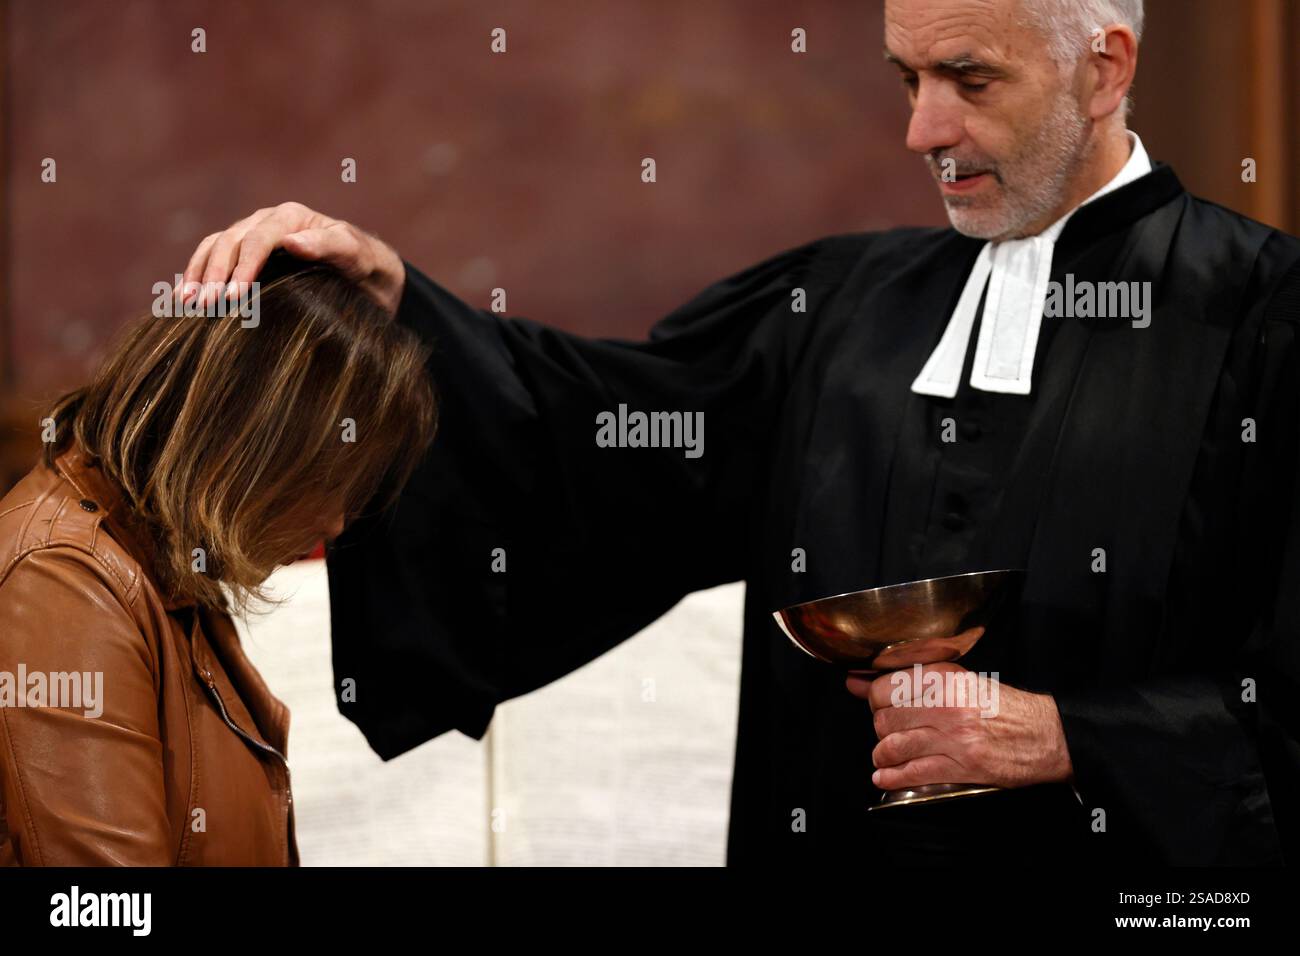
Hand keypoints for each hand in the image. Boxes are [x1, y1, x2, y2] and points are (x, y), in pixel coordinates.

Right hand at [177, 202, 405, 315]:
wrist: (371, 276)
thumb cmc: (365, 266)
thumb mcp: (356, 255)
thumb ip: (329, 245)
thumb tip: (292, 241)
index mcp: (291, 218)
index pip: (257, 239)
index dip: (242, 267)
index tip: (232, 297)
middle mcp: (267, 222)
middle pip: (229, 243)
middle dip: (214, 275)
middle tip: (204, 307)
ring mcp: (253, 236)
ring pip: (214, 248)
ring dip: (198, 274)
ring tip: (186, 304)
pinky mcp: (247, 256)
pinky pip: (214, 259)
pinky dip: (198, 276)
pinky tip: (186, 300)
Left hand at [846, 662, 1073, 790]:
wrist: (1046, 734)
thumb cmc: (1004, 708)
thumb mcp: (960, 681)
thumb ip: (911, 682)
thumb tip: (859, 684)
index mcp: (945, 678)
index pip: (886, 688)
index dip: (875, 699)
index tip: (874, 703)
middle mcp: (947, 704)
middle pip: (886, 718)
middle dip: (881, 728)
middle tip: (889, 731)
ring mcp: (954, 736)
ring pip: (894, 745)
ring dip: (884, 754)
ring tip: (886, 755)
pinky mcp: (963, 765)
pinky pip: (914, 772)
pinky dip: (892, 777)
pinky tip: (884, 777)